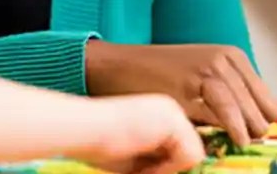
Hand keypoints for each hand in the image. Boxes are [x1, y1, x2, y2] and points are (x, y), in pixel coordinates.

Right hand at [75, 95, 204, 173]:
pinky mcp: (175, 121)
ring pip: (192, 155)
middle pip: (189, 150)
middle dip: (167, 167)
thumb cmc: (98, 145)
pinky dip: (168, 168)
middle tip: (140, 171)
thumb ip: (157, 162)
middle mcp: (171, 109)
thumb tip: (178, 172)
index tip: (145, 171)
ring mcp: (174, 113)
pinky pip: (191, 156)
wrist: (84, 129)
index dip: (166, 166)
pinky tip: (144, 164)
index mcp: (160, 114)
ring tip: (140, 169)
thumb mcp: (135, 157)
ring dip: (167, 169)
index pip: (179, 147)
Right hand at [85, 42, 276, 147]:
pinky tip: (228, 140)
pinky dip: (228, 132)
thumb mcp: (204, 71)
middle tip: (243, 142)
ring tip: (238, 143)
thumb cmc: (161, 72)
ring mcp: (206, 73)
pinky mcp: (188, 90)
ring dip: (245, 134)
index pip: (270, 102)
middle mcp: (223, 61)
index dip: (263, 121)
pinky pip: (220, 117)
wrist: (121, 65)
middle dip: (255, 131)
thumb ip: (230, 90)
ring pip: (246, 115)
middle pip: (261, 112)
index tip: (254, 134)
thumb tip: (255, 123)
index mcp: (232, 56)